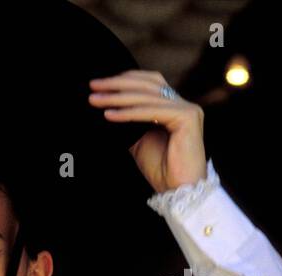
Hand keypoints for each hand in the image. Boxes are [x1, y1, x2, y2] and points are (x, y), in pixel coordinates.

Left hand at [89, 70, 206, 193]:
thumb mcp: (138, 140)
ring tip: (96, 100)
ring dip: (118, 97)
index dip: (124, 79)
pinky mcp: (187, 118)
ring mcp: (187, 109)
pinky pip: (152, 111)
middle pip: (147, 85)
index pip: (149, 82)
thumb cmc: (160, 168)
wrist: (178, 190)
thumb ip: (128, 123)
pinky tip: (109, 115)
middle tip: (94, 85)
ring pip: (147, 97)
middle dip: (117, 84)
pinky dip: (129, 113)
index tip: (99, 84)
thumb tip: (104, 110)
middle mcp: (183, 103)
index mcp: (174, 105)